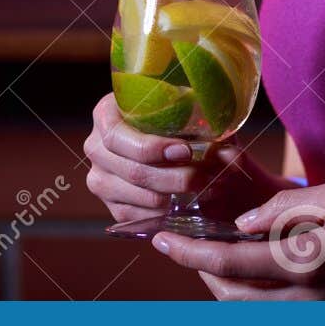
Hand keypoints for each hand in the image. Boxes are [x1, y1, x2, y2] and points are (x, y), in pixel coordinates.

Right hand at [83, 92, 288, 224]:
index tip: (186, 150)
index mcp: (105, 115)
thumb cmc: (173, 115)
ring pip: (138, 197)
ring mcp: (99, 178)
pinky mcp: (110, 204)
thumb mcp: (183, 109)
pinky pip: (137, 216)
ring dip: (176, 197)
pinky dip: (165, 213)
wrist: (158, 133)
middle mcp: (95, 147)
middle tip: (207, 177)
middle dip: (176, 177)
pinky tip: (186, 203)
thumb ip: (202, 123)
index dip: (153, 148)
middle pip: (133, 171)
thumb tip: (230, 153)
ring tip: (206, 190)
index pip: (119, 138)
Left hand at [152, 179, 324, 299]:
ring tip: (213, 247)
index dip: (190, 254)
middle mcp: (310, 298)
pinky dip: (257, 285)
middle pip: (235, 297)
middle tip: (183, 242)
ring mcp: (323, 307)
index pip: (232, 266)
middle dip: (202, 273)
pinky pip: (280, 302)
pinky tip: (257, 255)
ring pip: (255, 306)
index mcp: (308, 267)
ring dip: (227, 282)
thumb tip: (246, 221)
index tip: (161, 240)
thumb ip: (286, 210)